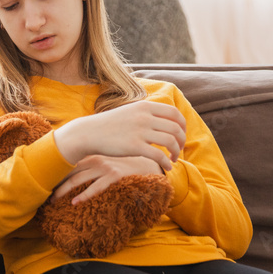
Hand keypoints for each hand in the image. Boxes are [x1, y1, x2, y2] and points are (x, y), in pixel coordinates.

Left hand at [52, 155, 163, 204]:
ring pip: (78, 179)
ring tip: (53, 201)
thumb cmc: (127, 164)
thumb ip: (95, 165)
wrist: (152, 163)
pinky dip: (84, 195)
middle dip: (56, 184)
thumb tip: (79, 174)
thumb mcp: (109, 161)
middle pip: (69, 171)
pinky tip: (75, 202)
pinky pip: (96, 187)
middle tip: (46, 197)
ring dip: (64, 190)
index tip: (46, 185)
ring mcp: (106, 166)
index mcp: (94, 155)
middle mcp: (97, 158)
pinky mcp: (115, 175)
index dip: (57, 174)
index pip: (70, 164)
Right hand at [53, 101, 186, 170]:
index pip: (174, 113)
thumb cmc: (110, 125)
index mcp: (145, 106)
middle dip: (182, 140)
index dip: (183, 125)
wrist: (89, 133)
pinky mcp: (134, 147)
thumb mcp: (130, 111)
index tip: (181, 134)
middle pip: (175, 128)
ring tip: (173, 158)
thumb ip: (147, 113)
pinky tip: (167, 167)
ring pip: (170, 141)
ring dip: (176, 152)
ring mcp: (140, 131)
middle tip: (180, 149)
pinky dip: (167, 162)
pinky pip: (159, 155)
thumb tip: (164, 119)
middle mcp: (145, 117)